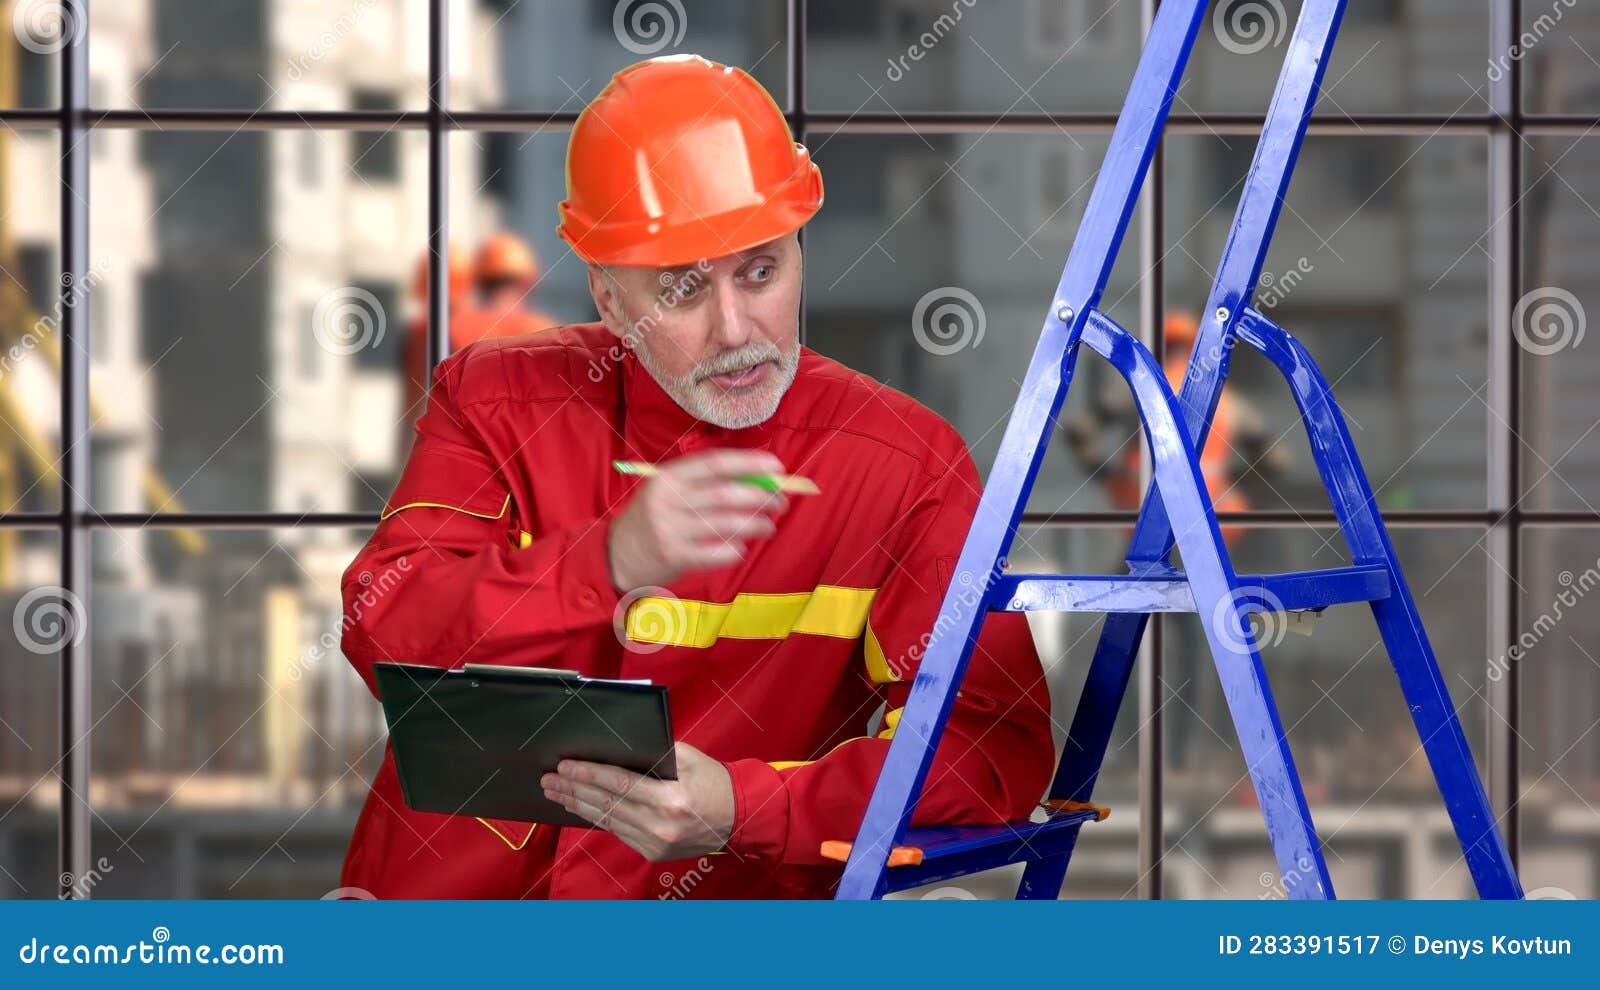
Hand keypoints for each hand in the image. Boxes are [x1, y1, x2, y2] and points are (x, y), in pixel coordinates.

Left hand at [542, 742, 734, 861]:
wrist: (739, 818)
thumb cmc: (714, 782)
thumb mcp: (689, 758)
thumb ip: (655, 751)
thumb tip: (616, 745)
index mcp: (670, 799)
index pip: (618, 784)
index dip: (588, 774)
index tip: (565, 766)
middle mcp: (660, 825)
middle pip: (606, 804)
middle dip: (574, 790)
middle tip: (549, 779)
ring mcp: (655, 843)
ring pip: (607, 821)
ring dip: (578, 805)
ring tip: (556, 793)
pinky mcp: (653, 853)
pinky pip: (618, 832)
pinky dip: (598, 818)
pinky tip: (581, 807)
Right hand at [607, 449, 789, 590]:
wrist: (618, 554)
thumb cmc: (656, 518)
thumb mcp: (671, 491)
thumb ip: (708, 484)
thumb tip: (761, 480)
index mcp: (670, 476)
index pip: (716, 463)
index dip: (751, 463)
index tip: (778, 467)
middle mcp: (668, 499)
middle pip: (726, 494)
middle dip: (762, 498)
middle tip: (781, 503)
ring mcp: (670, 529)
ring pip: (727, 524)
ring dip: (757, 525)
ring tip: (769, 526)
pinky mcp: (675, 556)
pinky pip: (718, 552)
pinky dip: (735, 550)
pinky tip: (740, 547)